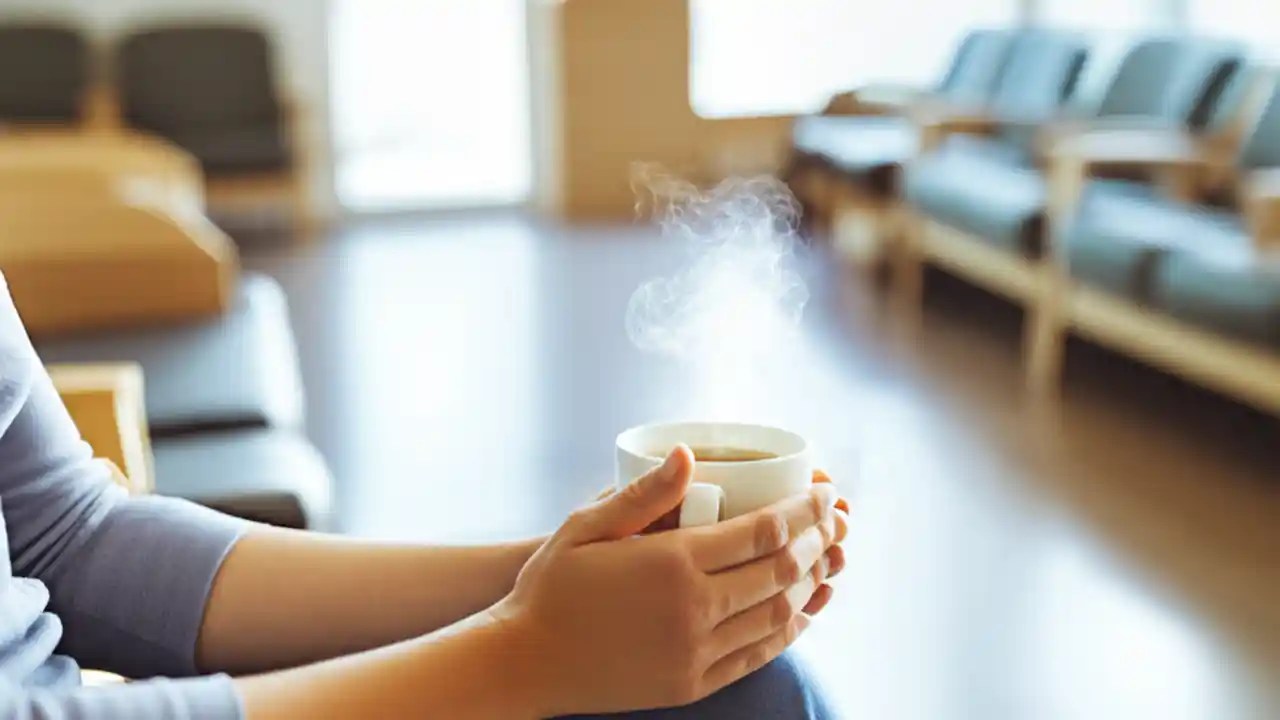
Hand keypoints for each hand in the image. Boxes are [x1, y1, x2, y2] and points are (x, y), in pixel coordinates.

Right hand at [492, 445, 845, 715]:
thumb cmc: (551, 585)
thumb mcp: (587, 525)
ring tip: (830, 560)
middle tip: (838, 520)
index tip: (826, 492)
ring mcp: (697, 651)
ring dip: (813, 584)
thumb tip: (688, 454)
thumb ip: (644, 493)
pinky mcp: (693, 683)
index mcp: (673, 563)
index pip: (765, 531)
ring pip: (779, 615)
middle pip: (782, 570)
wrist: (525, 661)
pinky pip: (759, 654)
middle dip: (820, 540)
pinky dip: (790, 630)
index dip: (805, 509)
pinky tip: (801, 611)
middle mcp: (694, 609)